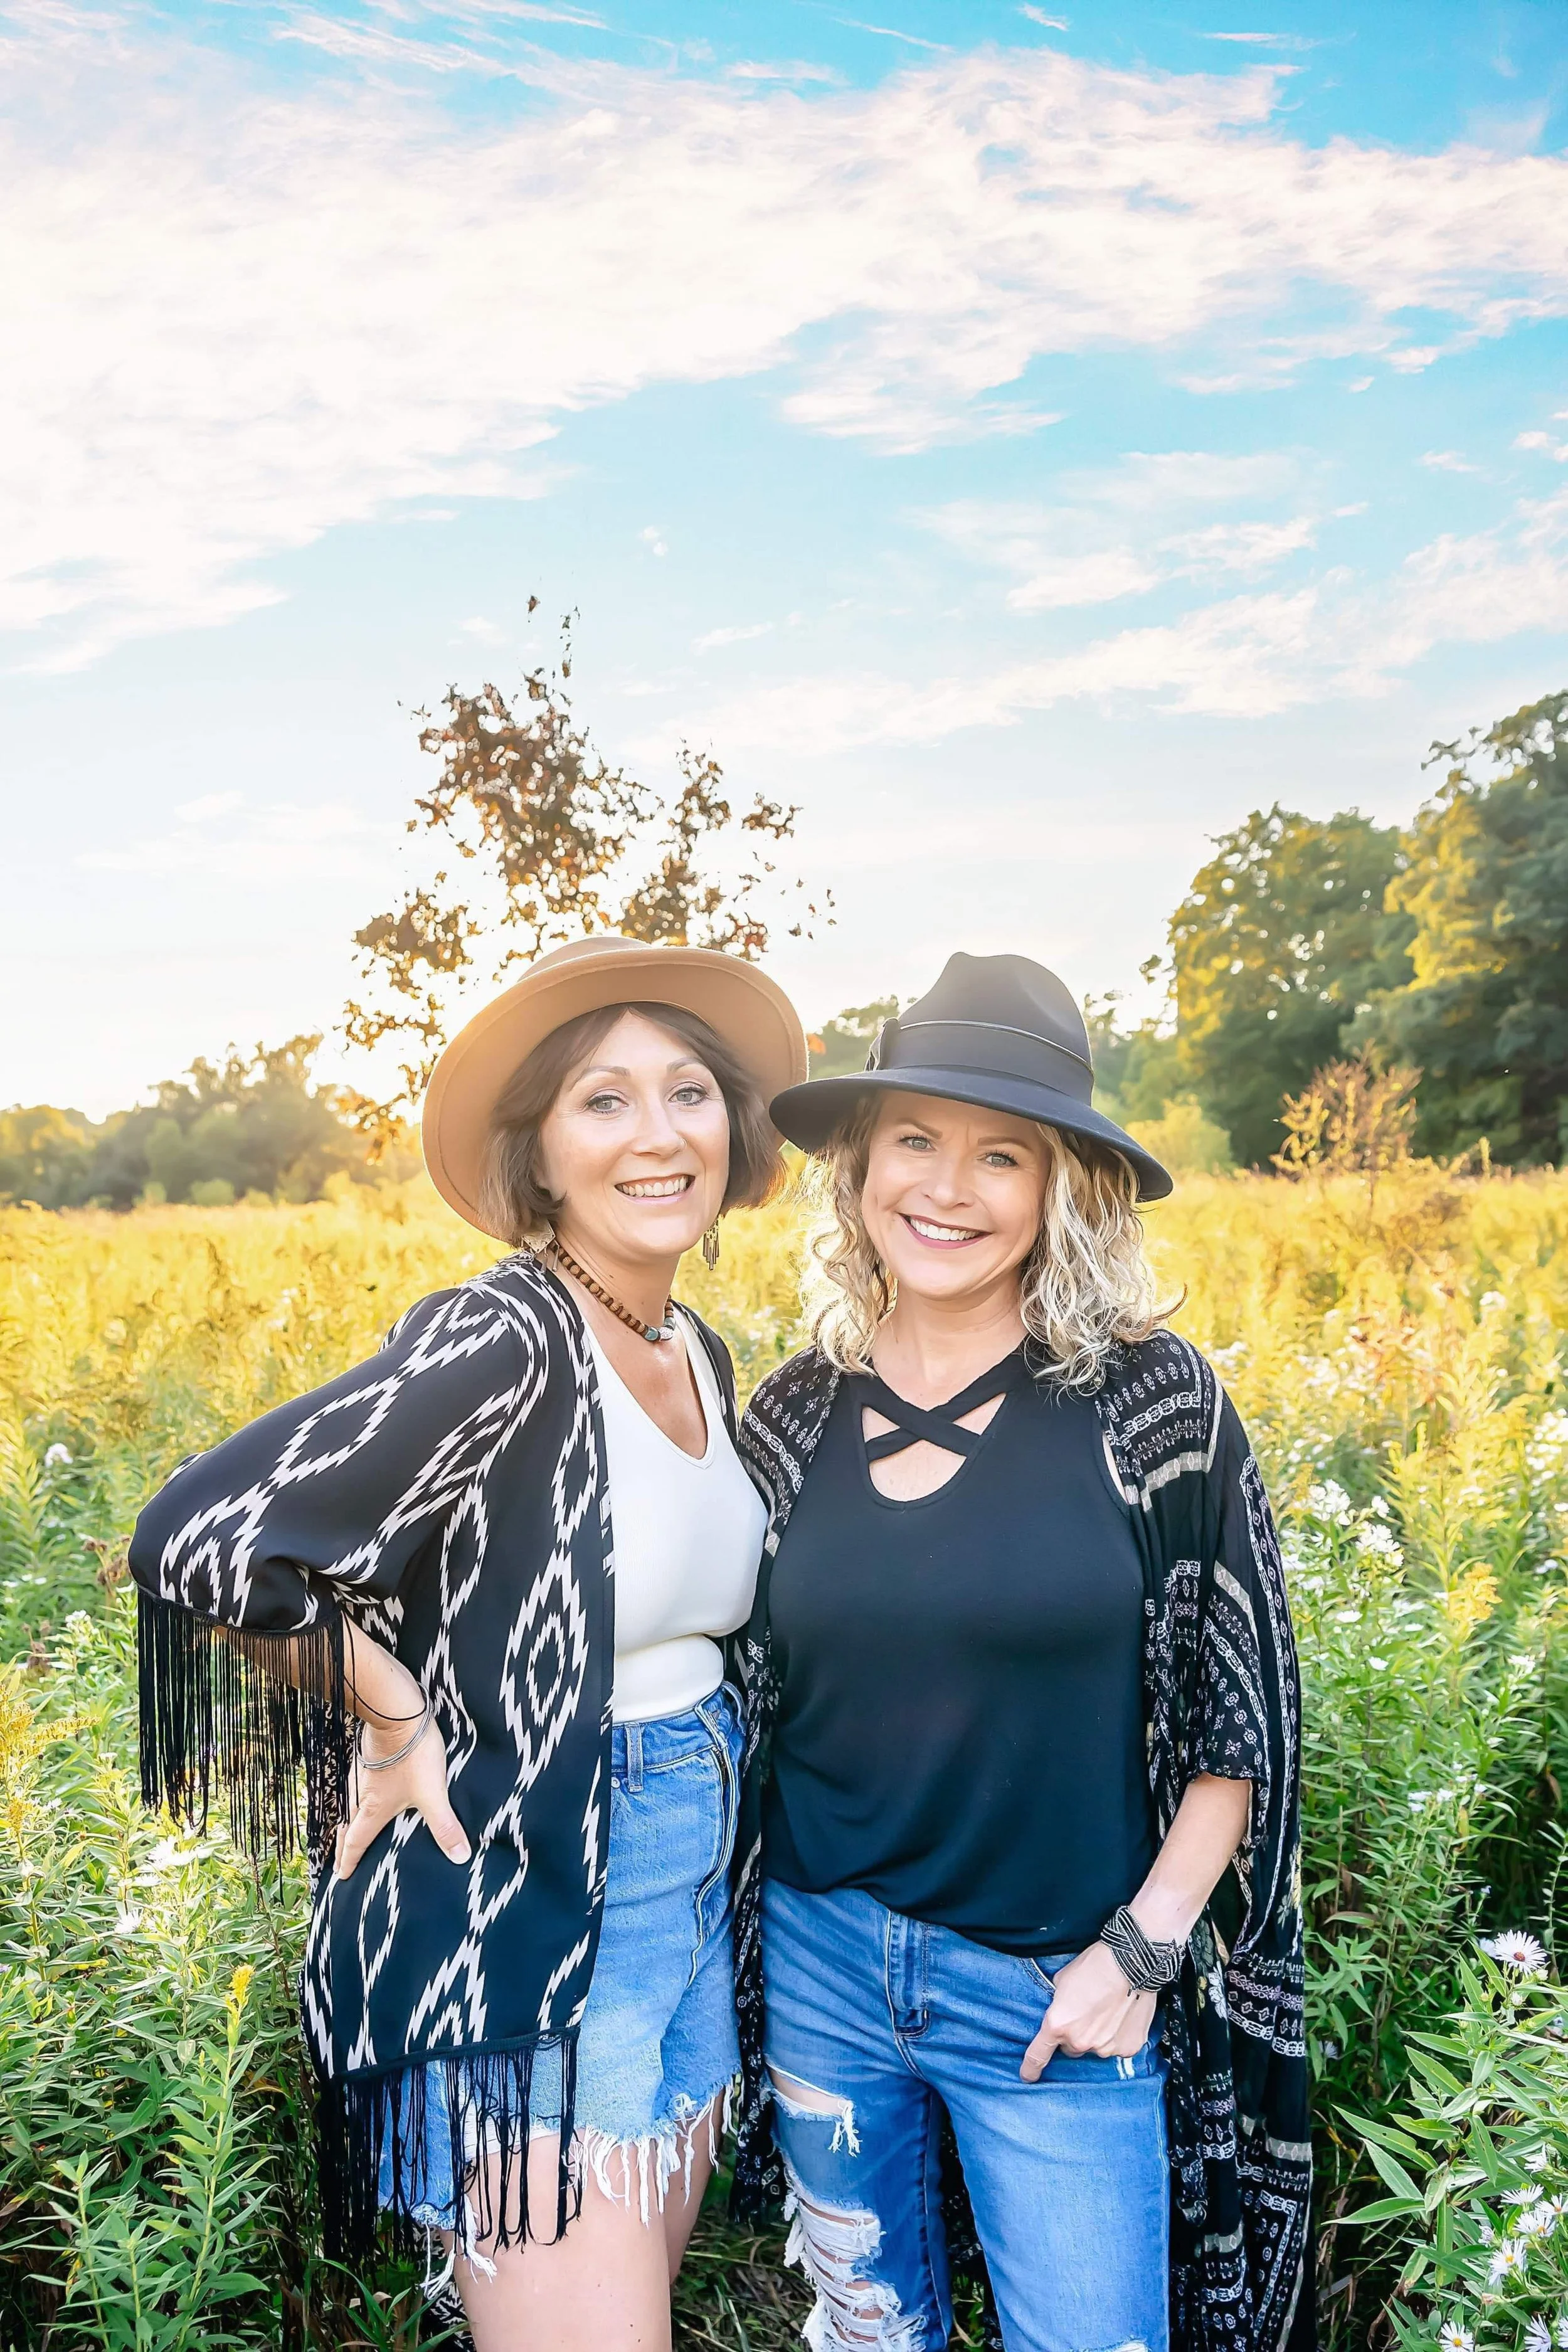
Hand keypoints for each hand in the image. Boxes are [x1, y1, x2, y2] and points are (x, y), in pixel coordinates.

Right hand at [334, 1713, 471, 1879]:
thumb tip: (460, 1856)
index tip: (340, 1876)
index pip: (357, 1841)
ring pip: (348, 1804)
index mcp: (374, 1809)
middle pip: (346, 1826)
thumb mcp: (432, 1794)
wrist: (397, 1713)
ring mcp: (361, 1773)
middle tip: (336, 1861)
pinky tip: (360, 1790)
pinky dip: (352, 1797)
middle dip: (341, 1845)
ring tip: (344, 1829)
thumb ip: (444, 1825)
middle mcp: (361, 1794)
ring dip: (345, 1821)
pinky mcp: (366, 1755)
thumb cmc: (413, 1755)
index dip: (349, 1860)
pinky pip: (354, 1784)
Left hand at [1021, 1941, 1155, 2079]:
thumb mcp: (1062, 1980)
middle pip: (1071, 2048)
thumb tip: (1061, 2009)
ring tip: (1108, 2010)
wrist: (1131, 1963)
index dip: (1031, 2068)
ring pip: (1096, 2048)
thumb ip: (1058, 2003)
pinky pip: (1118, 2047)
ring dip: (1098, 2035)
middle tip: (1086, 2014)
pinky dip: (1119, 2036)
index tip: (1027, 2076)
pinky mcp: (1128, 2048)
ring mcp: (1105, 2048)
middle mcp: (1080, 2042)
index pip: (1038, 2055)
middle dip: (1075, 2035)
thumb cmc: (1094, 1965)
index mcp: (1058, 2025)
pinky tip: (1123, 2016)